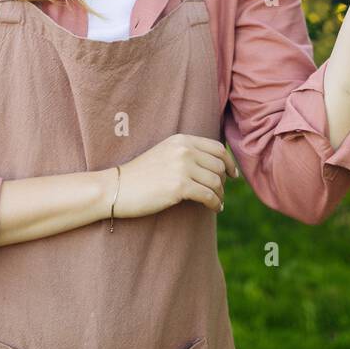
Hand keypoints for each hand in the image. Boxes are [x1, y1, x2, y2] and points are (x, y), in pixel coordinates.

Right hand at [116, 134, 238, 217]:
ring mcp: (182, 167)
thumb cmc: (140, 175)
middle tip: (219, 193)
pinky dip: (215, 204)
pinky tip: (213, 209)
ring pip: (216, 182)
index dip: (229, 162)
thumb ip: (187, 154)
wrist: (117, 188)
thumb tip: (216, 166)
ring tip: (217, 203)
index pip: (217, 148)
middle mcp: (184, 150)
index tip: (232, 175)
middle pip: (219, 166)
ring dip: (220, 195)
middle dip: (224, 182)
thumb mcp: (165, 155)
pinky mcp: (179, 187)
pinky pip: (209, 196)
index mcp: (181, 140)